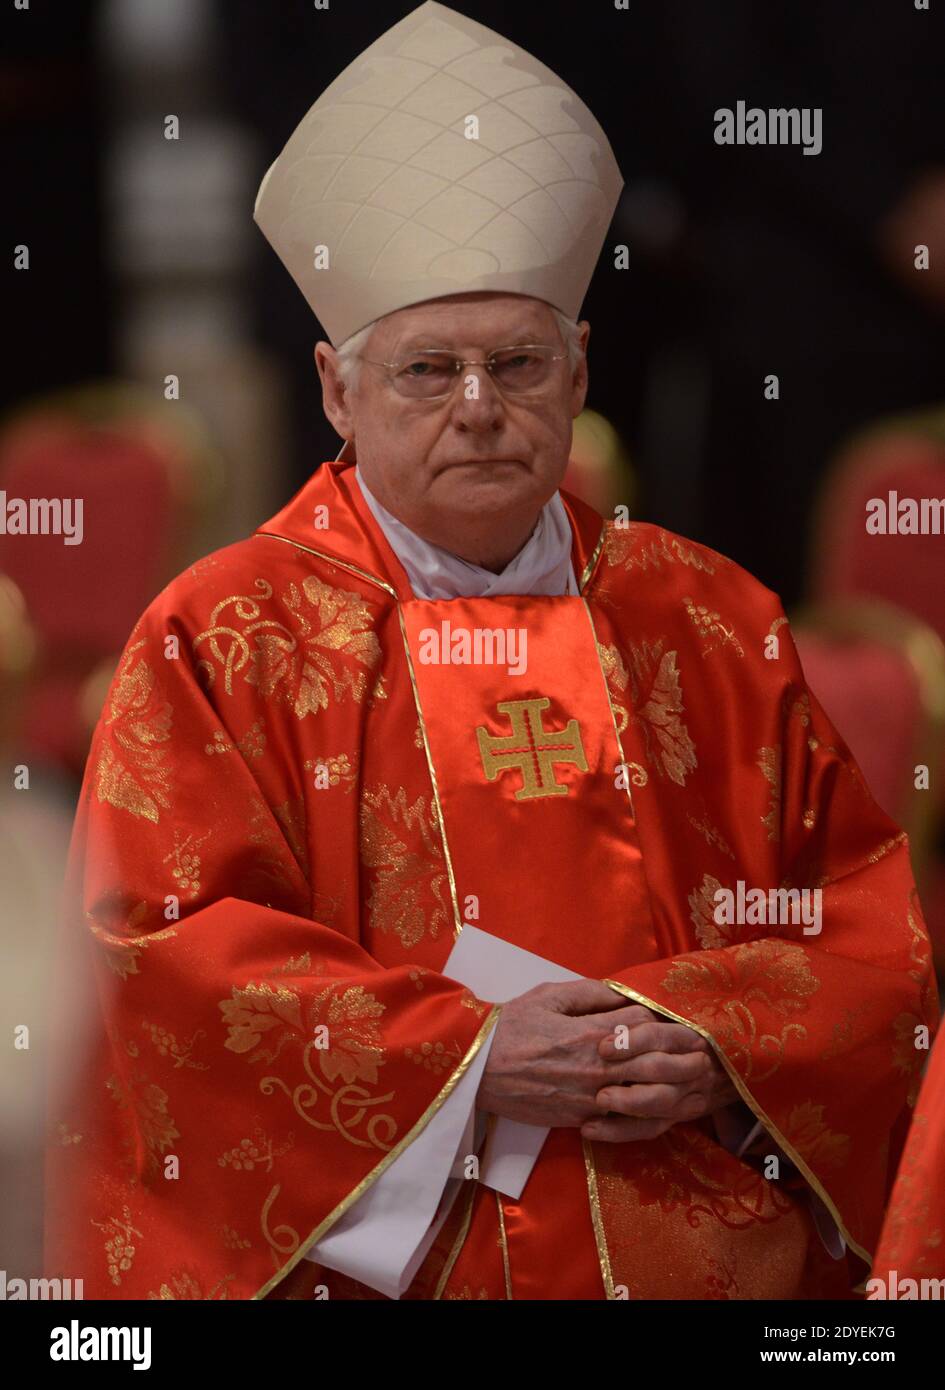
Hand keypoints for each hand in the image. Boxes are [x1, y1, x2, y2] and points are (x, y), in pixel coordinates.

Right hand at [476, 980, 648, 1127]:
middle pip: (653, 1060)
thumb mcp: (549, 996)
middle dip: (665, 1050)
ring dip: (651, 1081)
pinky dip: (630, 1105)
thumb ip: (590, 991)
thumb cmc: (512, 1026)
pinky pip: (620, 1116)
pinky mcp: (580, 1121)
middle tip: (671, 1044)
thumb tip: (623, 990)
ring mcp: (589, 1100)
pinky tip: (628, 1094)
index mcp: (591, 1033)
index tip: (650, 1015)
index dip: (652, 1015)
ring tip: (654, 1071)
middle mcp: (597, 1069)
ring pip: (643, 1093)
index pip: (646, 1022)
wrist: (477, 1069)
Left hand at [580, 1012, 738, 1142]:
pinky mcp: (679, 1117)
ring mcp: (689, 1094)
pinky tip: (590, 1129)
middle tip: (598, 1084)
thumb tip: (610, 993)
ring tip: (597, 1102)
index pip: (659, 1034)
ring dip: (627, 1105)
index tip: (603, 1047)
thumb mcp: (668, 1009)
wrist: (727, 1066)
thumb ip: (636, 1003)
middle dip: (628, 1076)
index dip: (630, 1040)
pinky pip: (650, 1128)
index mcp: (689, 1032)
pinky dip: (619, 1131)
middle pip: (660, 1069)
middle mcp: (694, 1063)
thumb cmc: (680, 1030)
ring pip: (659, 1103)